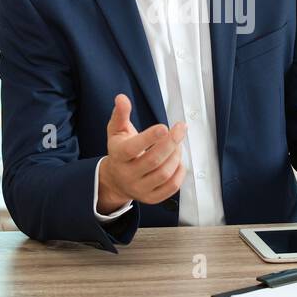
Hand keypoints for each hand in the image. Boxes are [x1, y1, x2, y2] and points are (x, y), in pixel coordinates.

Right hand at [98, 94, 187, 212]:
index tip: (165, 127)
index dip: (149, 138)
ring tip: (178, 144)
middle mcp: (127, 174)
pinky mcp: (151, 198)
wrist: (116, 180)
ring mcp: (139, 188)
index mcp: (118, 156)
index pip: (132, 149)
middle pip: (153, 160)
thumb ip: (120, 114)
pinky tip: (179, 160)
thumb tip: (122, 98)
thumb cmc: (120, 151)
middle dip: (171, 142)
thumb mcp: (116, 131)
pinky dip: (180, 172)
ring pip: (164, 174)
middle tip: (180, 128)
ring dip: (176, 156)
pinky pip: (171, 187)